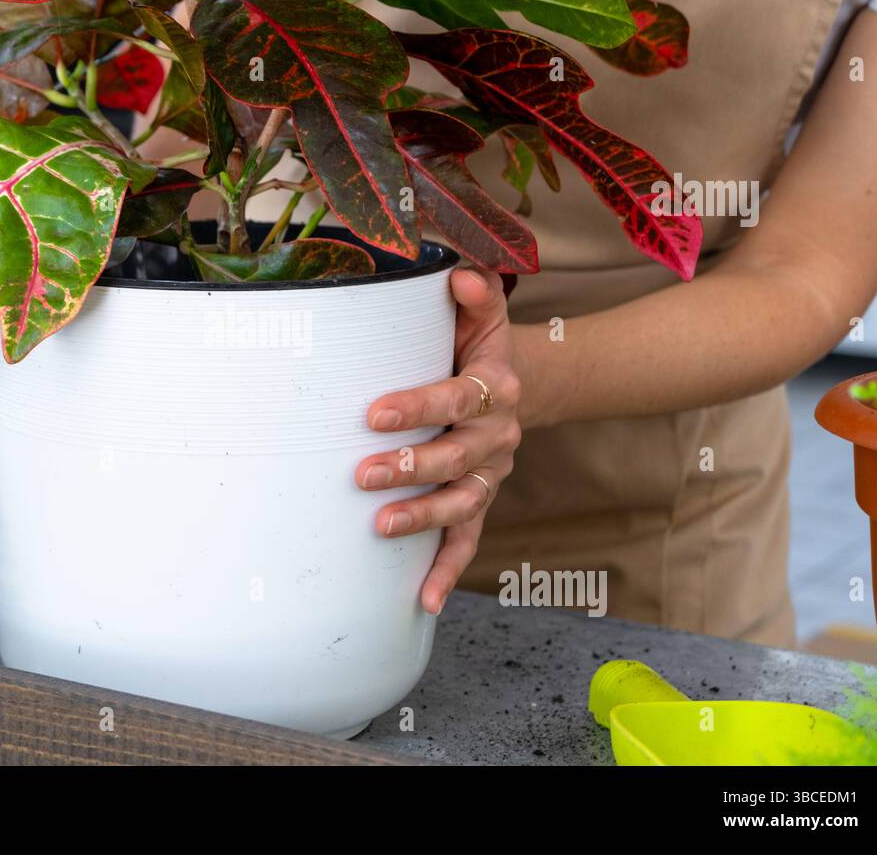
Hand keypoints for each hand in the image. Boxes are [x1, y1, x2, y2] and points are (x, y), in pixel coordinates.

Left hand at [355, 268, 521, 615]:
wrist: (513, 383)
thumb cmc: (475, 345)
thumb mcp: (480, 314)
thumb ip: (471, 294)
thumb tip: (457, 276)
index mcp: (494, 386)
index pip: (456, 398)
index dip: (417, 407)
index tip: (374, 414)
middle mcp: (497, 434)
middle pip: (456, 457)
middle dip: (411, 466)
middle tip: (363, 473)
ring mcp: (489, 474)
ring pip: (462, 503)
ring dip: (422, 518)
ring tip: (380, 526)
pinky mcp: (480, 502)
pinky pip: (467, 541)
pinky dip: (448, 571)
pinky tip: (424, 600)